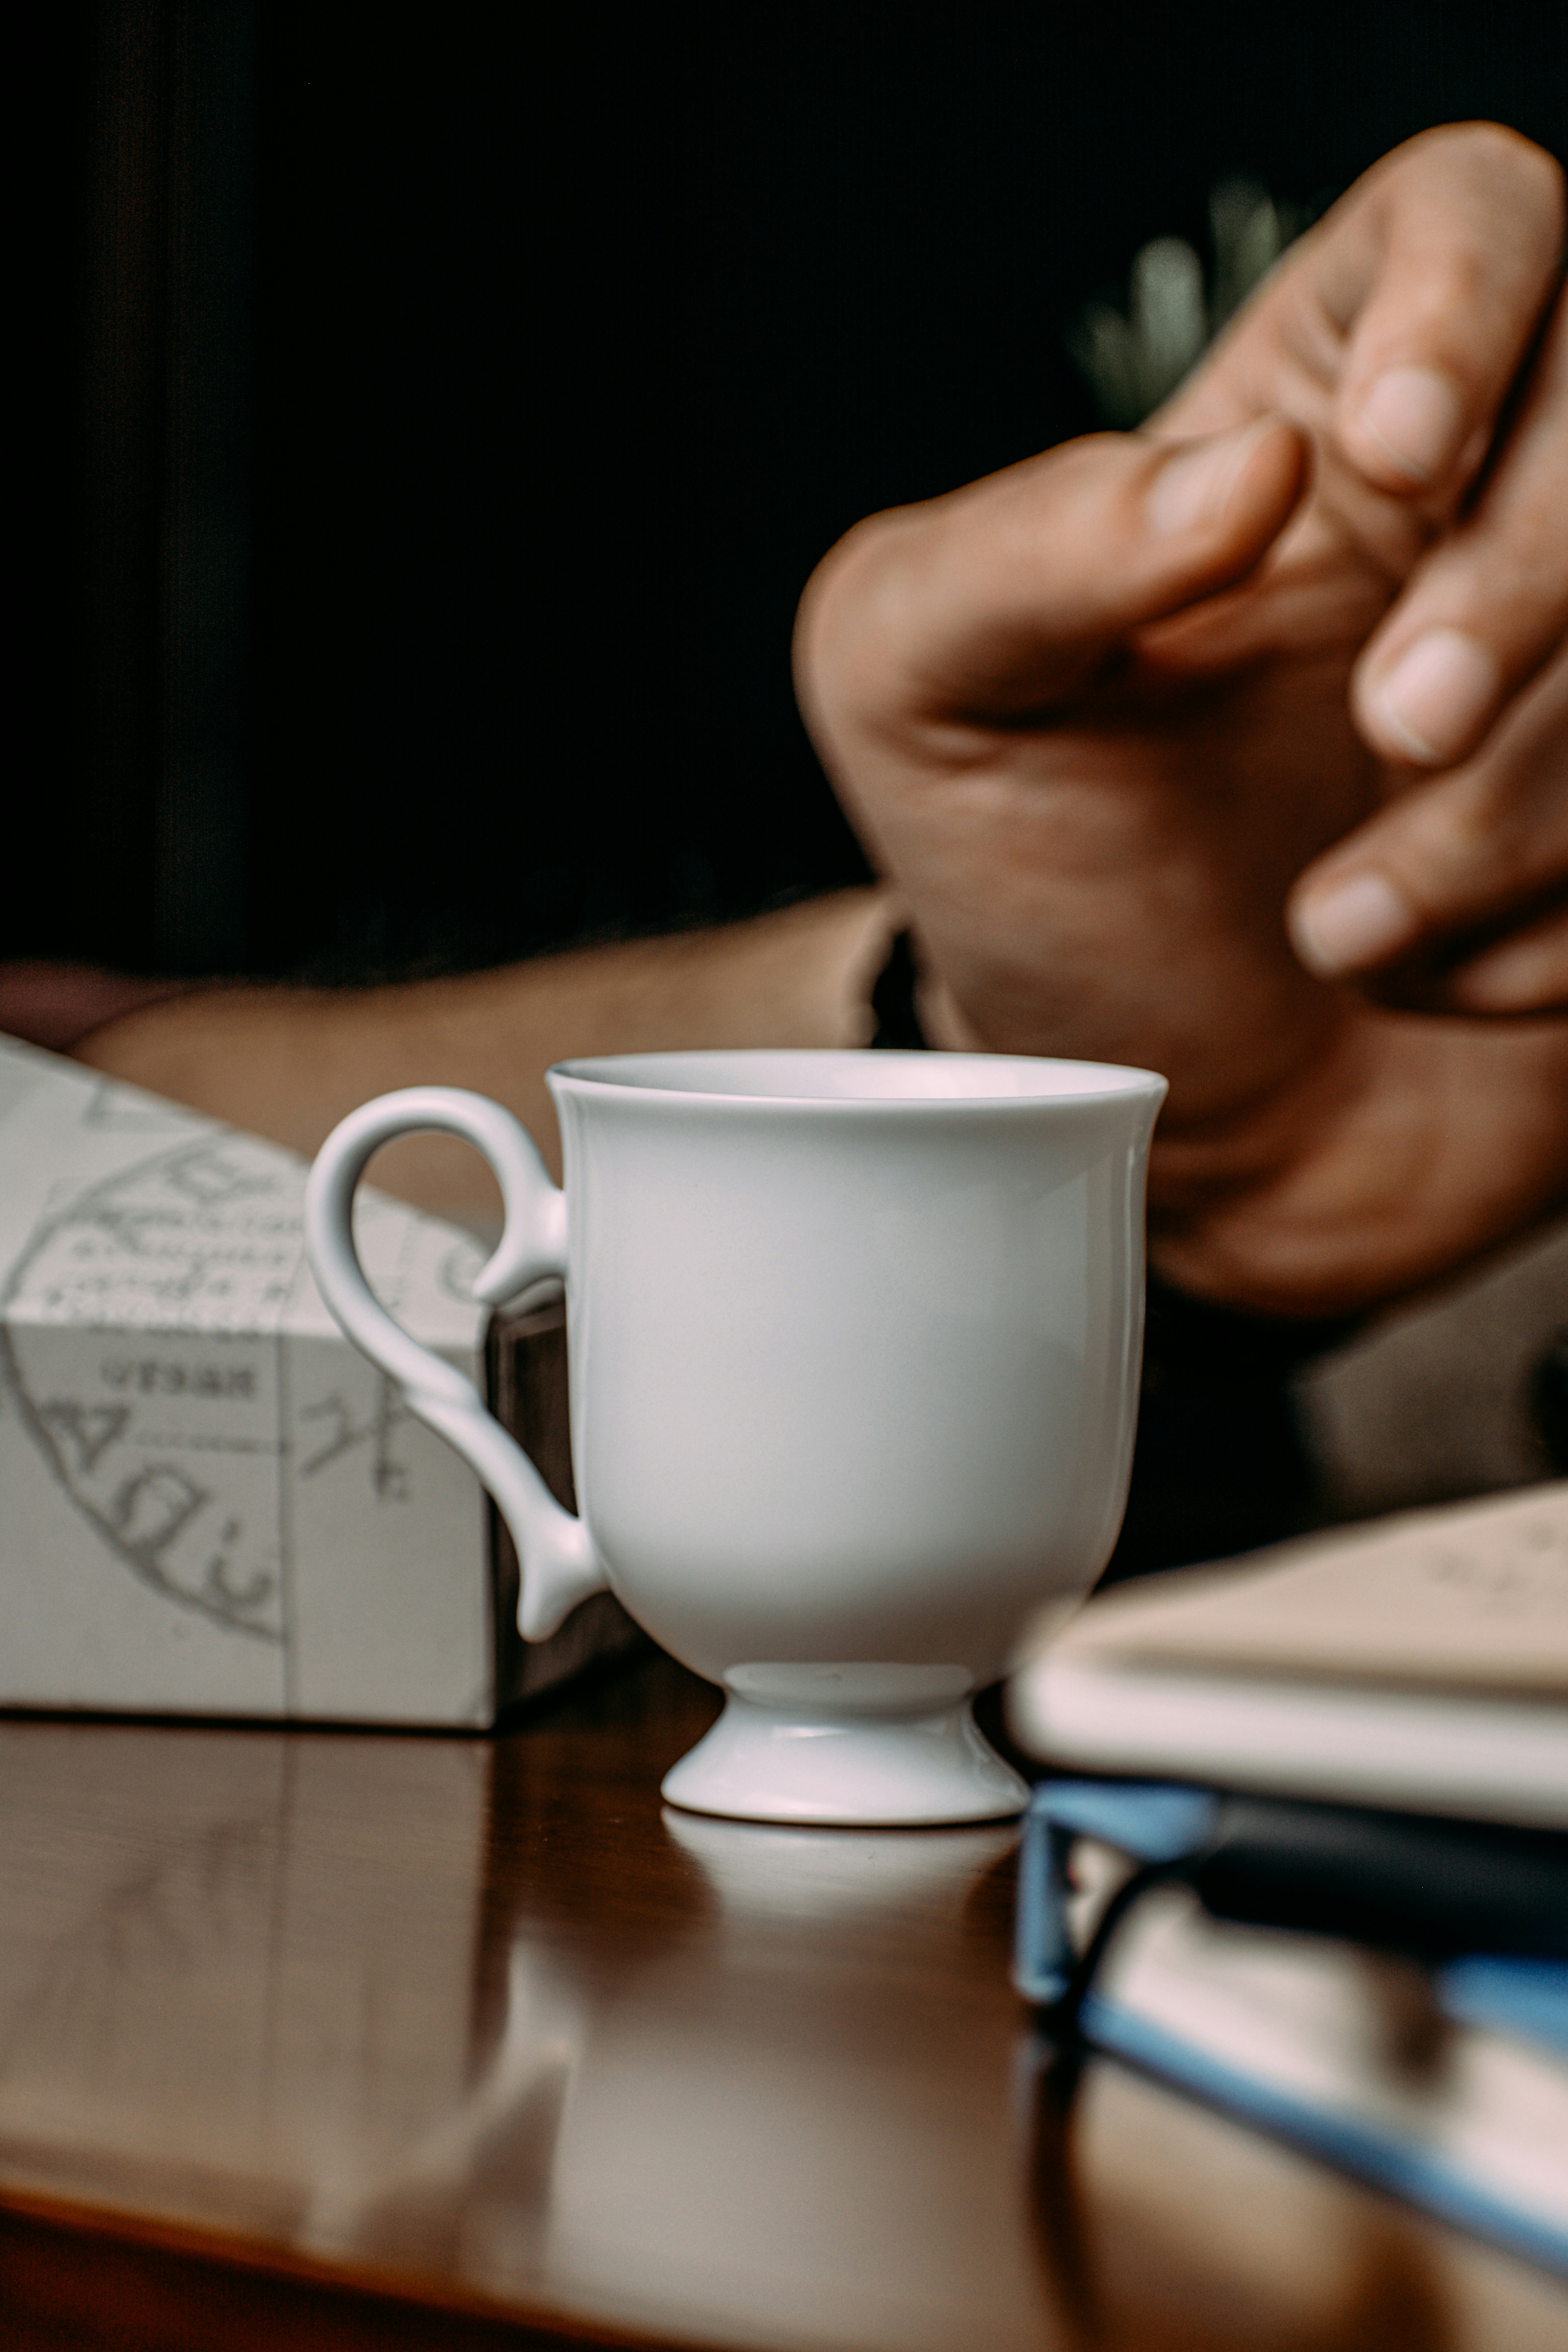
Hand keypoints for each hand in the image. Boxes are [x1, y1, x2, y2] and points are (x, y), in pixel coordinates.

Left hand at [795, 125, 1567, 1317]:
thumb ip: (1023, 547)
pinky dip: (1554, 931)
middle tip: (1388, 733)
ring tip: (1343, 924)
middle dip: (1518, 590)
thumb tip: (1239, 474)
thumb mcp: (917, 692)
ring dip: (1520, 806)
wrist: (1144, 1132)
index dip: (1473, 301)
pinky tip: (1432, 975)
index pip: (1477, 218)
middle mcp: (1472, 527)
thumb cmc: (1033, 894)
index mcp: (1307, 434)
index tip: (1392, 459)